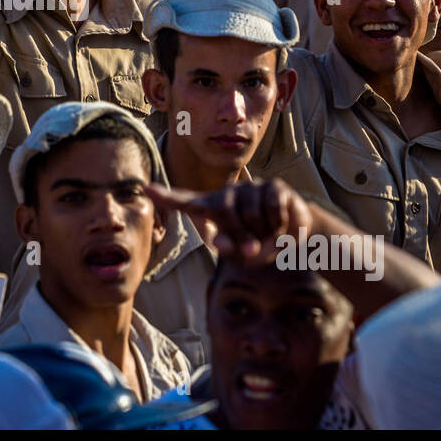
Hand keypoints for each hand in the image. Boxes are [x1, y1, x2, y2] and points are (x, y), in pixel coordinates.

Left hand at [145, 179, 312, 260]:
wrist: (294, 235)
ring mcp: (250, 187)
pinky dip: (280, 225)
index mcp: (214, 210)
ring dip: (264, 232)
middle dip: (241, 235)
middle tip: (254, 250)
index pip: (185, 202)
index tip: (146, 189)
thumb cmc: (260, 243)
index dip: (166, 197)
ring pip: (252, 213)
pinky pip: (273, 208)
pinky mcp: (273, 186)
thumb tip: (224, 242)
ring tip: (269, 235)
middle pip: (225, 213)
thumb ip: (231, 250)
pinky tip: (282, 226)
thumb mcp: (243, 254)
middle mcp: (228, 194)